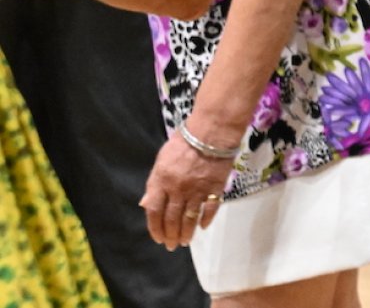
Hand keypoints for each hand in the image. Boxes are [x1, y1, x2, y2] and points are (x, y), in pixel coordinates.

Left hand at [141, 131, 232, 249]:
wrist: (211, 131)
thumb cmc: (184, 142)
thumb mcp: (161, 159)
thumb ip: (154, 183)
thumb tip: (146, 204)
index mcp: (162, 181)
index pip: (154, 211)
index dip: (155, 228)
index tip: (158, 238)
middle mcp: (178, 189)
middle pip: (172, 219)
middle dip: (170, 235)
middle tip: (171, 245)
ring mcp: (197, 190)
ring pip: (190, 218)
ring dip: (186, 232)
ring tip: (185, 242)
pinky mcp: (215, 187)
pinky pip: (210, 208)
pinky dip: (206, 219)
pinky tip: (203, 226)